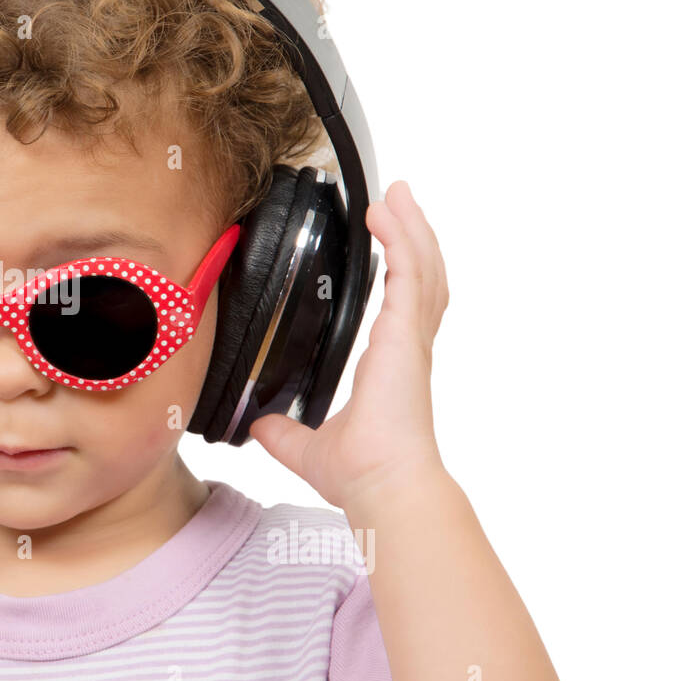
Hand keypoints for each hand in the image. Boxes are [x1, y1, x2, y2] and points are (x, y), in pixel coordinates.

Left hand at [249, 180, 447, 508]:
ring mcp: (410, 339)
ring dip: (409, 227)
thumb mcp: (307, 447)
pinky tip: (387, 215)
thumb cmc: (362, 474)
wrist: (384, 486)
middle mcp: (407, 347)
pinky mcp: (405, 337)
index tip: (389, 238)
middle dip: (411, 232)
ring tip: (397, 194)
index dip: (400, 267)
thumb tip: (259, 426)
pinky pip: (408, 277)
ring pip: (421, 267)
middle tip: (398, 198)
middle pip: (420, 274)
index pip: (402, 304)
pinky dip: (400, 242)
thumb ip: (284, 433)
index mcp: (391, 364)